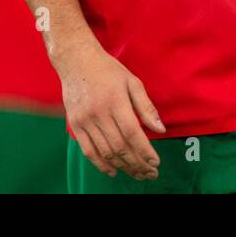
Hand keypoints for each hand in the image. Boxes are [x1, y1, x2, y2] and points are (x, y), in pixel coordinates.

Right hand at [57, 39, 166, 180]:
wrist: (77, 61)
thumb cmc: (108, 70)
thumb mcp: (132, 82)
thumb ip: (146, 107)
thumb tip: (160, 129)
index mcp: (116, 101)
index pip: (133, 133)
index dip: (145, 151)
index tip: (155, 163)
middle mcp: (99, 113)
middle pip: (120, 146)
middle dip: (137, 164)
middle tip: (150, 174)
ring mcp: (84, 120)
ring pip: (105, 151)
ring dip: (123, 167)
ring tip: (137, 174)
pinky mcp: (75, 125)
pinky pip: (88, 150)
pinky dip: (101, 164)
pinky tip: (113, 171)